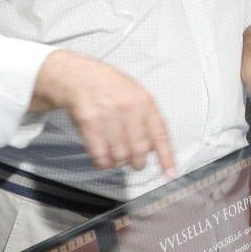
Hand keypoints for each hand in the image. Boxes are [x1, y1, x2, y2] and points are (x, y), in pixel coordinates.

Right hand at [30, 51, 174, 172]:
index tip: (170, 174)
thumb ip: (148, 118)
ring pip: (120, 156)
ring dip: (120, 162)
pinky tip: (105, 157)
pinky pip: (101, 156)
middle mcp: (129, 110)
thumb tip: (155, 147)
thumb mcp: (137, 94)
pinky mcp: (90, 125)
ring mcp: (109, 118)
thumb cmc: (111, 86)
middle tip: (135, 163)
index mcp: (145, 102)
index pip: (160, 135)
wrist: (80, 77)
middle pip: (140, 151)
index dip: (166, 158)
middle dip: (138, 163)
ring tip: (117, 155)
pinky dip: (104, 163)